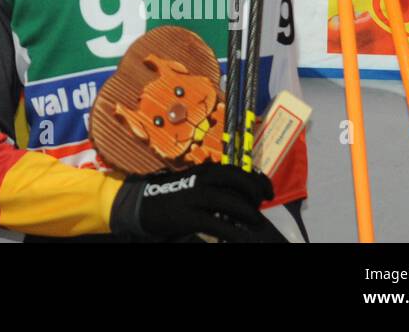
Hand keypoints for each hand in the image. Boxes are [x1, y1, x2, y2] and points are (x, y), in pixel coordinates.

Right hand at [109, 161, 286, 242]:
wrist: (140, 204)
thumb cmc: (172, 196)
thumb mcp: (193, 184)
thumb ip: (214, 186)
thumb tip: (242, 195)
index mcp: (203, 170)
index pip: (237, 170)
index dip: (257, 179)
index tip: (268, 191)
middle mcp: (201, 179)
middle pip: (237, 180)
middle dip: (255, 193)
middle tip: (261, 206)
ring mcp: (194, 197)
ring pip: (230, 201)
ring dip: (248, 213)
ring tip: (256, 224)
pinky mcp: (188, 216)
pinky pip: (217, 224)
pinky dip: (233, 232)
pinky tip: (241, 239)